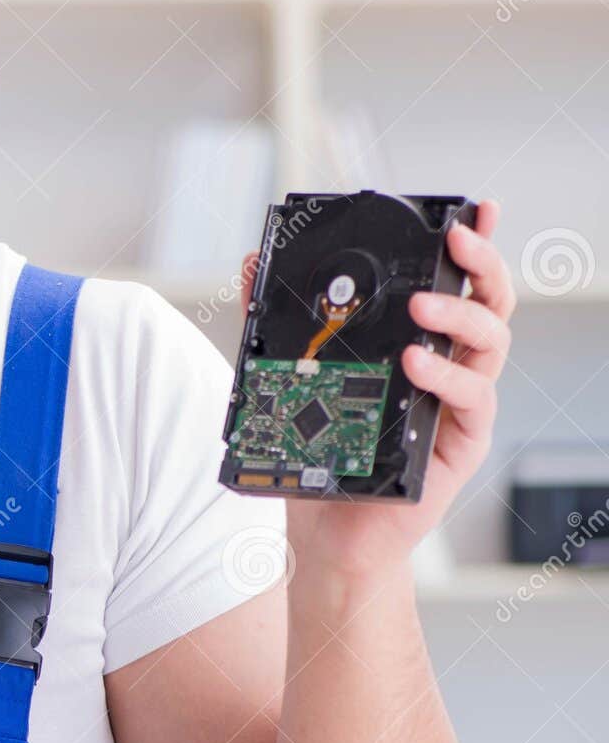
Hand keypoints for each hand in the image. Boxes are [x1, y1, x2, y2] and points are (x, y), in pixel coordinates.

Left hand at [237, 199, 515, 576]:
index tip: (471, 208)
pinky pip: (471, 401)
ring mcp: (458, 405)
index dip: (469, 246)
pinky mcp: (459, 445)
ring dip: (460, 316)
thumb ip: (275, 320)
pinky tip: (416, 363)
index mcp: (421, 343)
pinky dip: (445, 378)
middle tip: (455, 239)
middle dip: (480, 263)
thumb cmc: (323, 452)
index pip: (454, 284)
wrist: (329, 534)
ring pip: (490, 345)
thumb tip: (251, 263)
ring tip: (422, 305)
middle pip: (489, 302)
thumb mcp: (292, 376)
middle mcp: (449, 367)